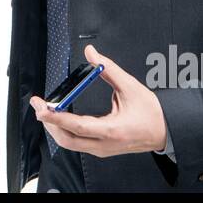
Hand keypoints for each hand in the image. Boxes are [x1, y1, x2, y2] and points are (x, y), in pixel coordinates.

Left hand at [29, 45, 167, 156]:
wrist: (165, 131)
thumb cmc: (150, 112)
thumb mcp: (130, 87)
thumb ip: (108, 69)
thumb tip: (91, 53)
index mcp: (111, 130)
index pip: (77, 126)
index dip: (56, 117)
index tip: (41, 107)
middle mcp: (104, 144)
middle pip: (67, 139)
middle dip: (49, 122)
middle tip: (37, 104)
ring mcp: (102, 149)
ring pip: (69, 143)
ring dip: (55, 127)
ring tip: (45, 109)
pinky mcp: (101, 149)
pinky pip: (76, 142)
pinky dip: (64, 130)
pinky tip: (58, 117)